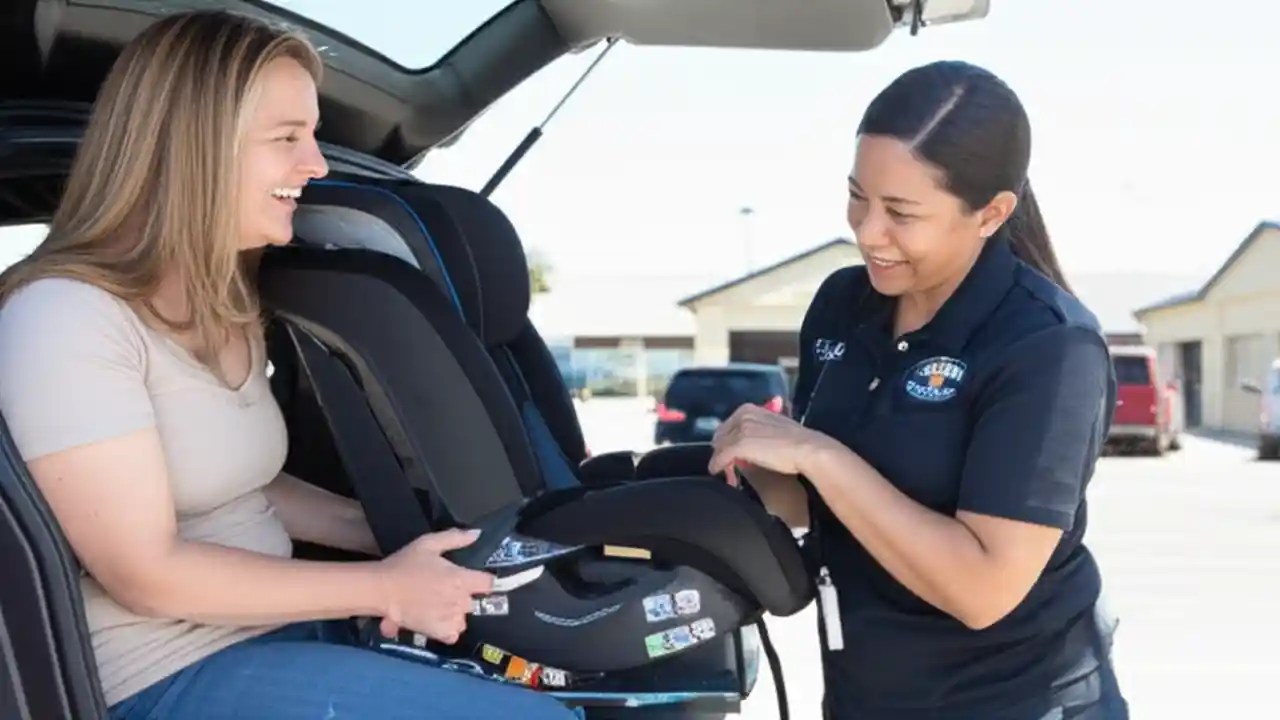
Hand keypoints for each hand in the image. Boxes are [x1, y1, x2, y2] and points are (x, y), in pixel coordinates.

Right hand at [375, 528, 494, 643]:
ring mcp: (450, 618)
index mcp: (461, 578)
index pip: (489, 583)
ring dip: (455, 613)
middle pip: (474, 601)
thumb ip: (455, 538)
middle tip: (444, 590)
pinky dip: (448, 629)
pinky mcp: (440, 633)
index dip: (482, 580)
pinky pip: (454, 634)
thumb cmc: (404, 565)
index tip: (473, 580)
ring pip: (464, 618)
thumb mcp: (428, 543)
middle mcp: (460, 600)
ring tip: (438, 606)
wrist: (381, 590)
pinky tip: (436, 620)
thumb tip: (477, 534)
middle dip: (463, 596)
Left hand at [709, 403, 832, 481]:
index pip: (728, 424)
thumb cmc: (797, 440)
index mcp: (750, 409)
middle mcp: (742, 416)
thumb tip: (752, 440)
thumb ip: (760, 429)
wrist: (807, 449)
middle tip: (724, 463)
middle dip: (721, 449)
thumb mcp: (775, 427)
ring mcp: (740, 430)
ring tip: (723, 471)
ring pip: (720, 446)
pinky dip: (717, 465)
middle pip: (721, 434)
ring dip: (720, 459)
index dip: (727, 439)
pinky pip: (721, 457)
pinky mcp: (739, 445)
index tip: (727, 450)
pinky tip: (716, 472)